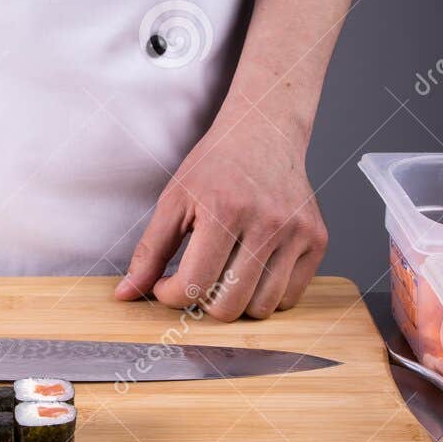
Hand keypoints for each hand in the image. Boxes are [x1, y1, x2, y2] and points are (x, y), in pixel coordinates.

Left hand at [115, 118, 326, 319]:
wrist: (264, 133)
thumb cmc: (216, 166)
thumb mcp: (173, 201)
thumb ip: (149, 252)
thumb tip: (125, 295)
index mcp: (224, 210)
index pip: (193, 285)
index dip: (170, 295)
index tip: (167, 284)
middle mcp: (267, 223)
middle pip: (229, 306)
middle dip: (203, 304)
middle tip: (197, 280)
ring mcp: (297, 233)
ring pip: (262, 308)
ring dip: (237, 302)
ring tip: (225, 274)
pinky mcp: (317, 240)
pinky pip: (290, 297)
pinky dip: (267, 295)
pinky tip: (251, 269)